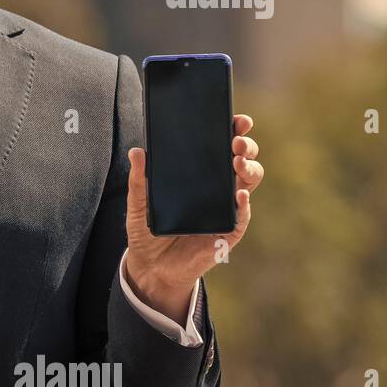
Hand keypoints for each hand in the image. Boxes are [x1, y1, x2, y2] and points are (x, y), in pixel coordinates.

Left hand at [124, 114, 263, 322]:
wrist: (151, 267)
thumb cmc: (148, 231)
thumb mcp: (139, 204)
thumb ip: (139, 180)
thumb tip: (137, 152)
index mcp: (200, 176)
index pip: (221, 149)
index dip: (233, 132)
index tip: (237, 119)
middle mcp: (218, 189)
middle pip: (242, 161)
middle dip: (245, 146)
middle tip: (236, 142)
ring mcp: (226, 209)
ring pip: (248, 184)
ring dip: (248, 170)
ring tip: (237, 162)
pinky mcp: (227, 232)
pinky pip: (242, 217)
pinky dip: (243, 205)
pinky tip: (239, 195)